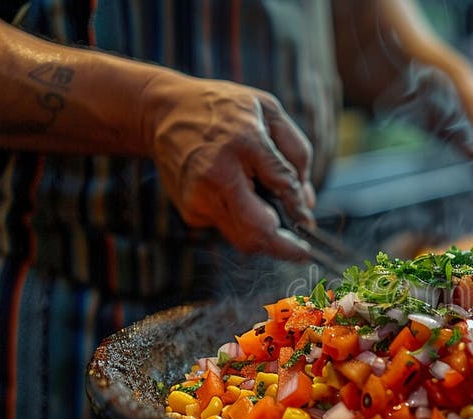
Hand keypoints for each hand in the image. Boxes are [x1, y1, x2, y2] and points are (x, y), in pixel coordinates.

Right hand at [141, 74, 316, 260]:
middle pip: (257, 231)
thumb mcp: (268, 111)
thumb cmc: (224, 110)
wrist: (162, 112)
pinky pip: (228, 227)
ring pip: (243, 239)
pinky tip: (238, 195)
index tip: (309, 225)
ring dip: (266, 238)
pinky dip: (243, 221)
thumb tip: (307, 204)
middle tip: (302, 253)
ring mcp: (200, 197)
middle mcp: (218, 174)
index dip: (299, 209)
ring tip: (274, 217)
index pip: (282, 185)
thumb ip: (296, 154)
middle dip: (284, 248)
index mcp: (244, 141)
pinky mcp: (190, 210)